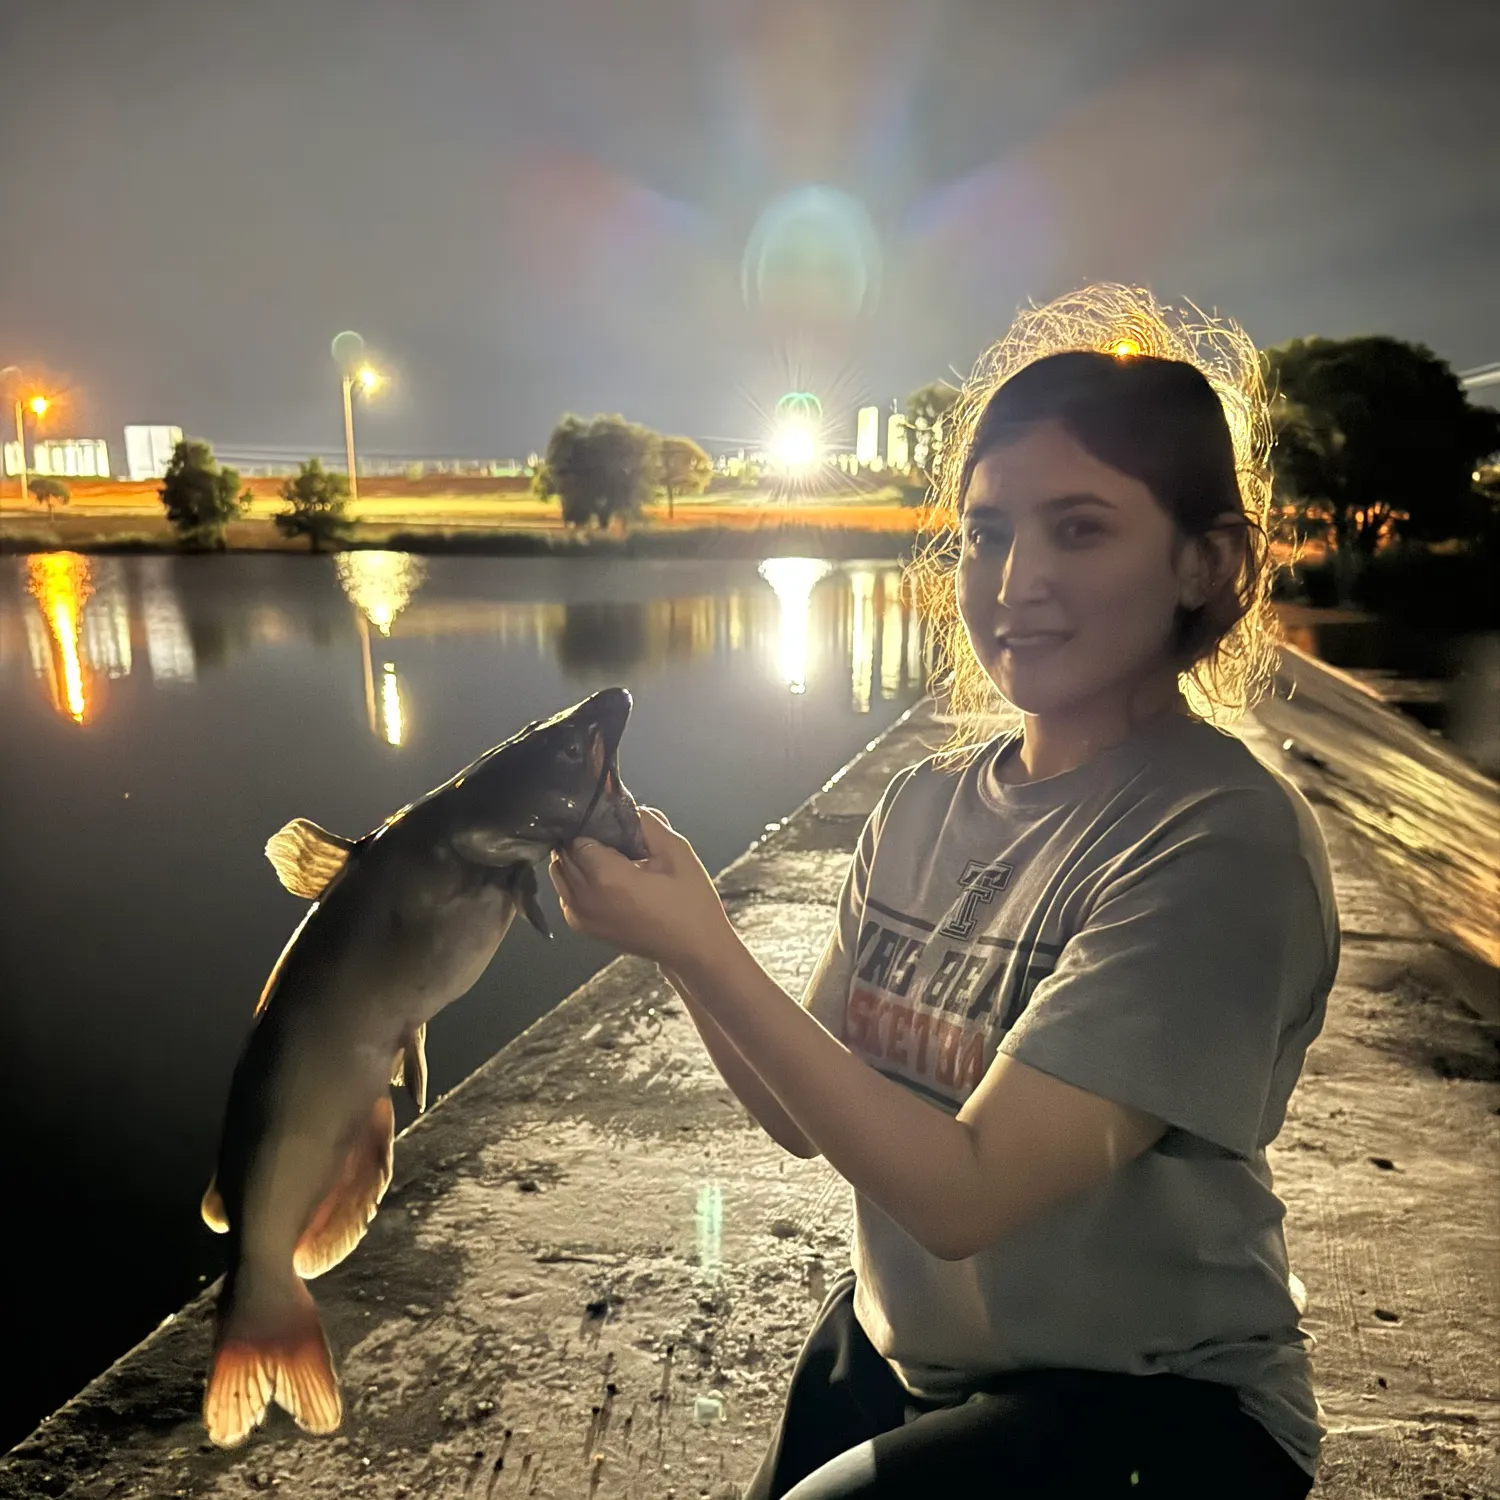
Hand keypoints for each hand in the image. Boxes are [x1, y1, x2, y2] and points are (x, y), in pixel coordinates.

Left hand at [548, 807, 734, 971]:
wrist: (693, 951)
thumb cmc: (690, 902)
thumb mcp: (676, 852)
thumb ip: (646, 823)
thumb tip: (624, 807)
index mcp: (605, 878)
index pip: (577, 835)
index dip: (592, 822)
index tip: (612, 819)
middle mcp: (583, 898)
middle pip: (564, 852)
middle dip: (583, 839)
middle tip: (614, 836)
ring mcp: (578, 915)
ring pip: (560, 871)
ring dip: (577, 858)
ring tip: (610, 857)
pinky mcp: (580, 926)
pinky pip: (565, 891)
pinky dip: (577, 878)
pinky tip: (606, 877)